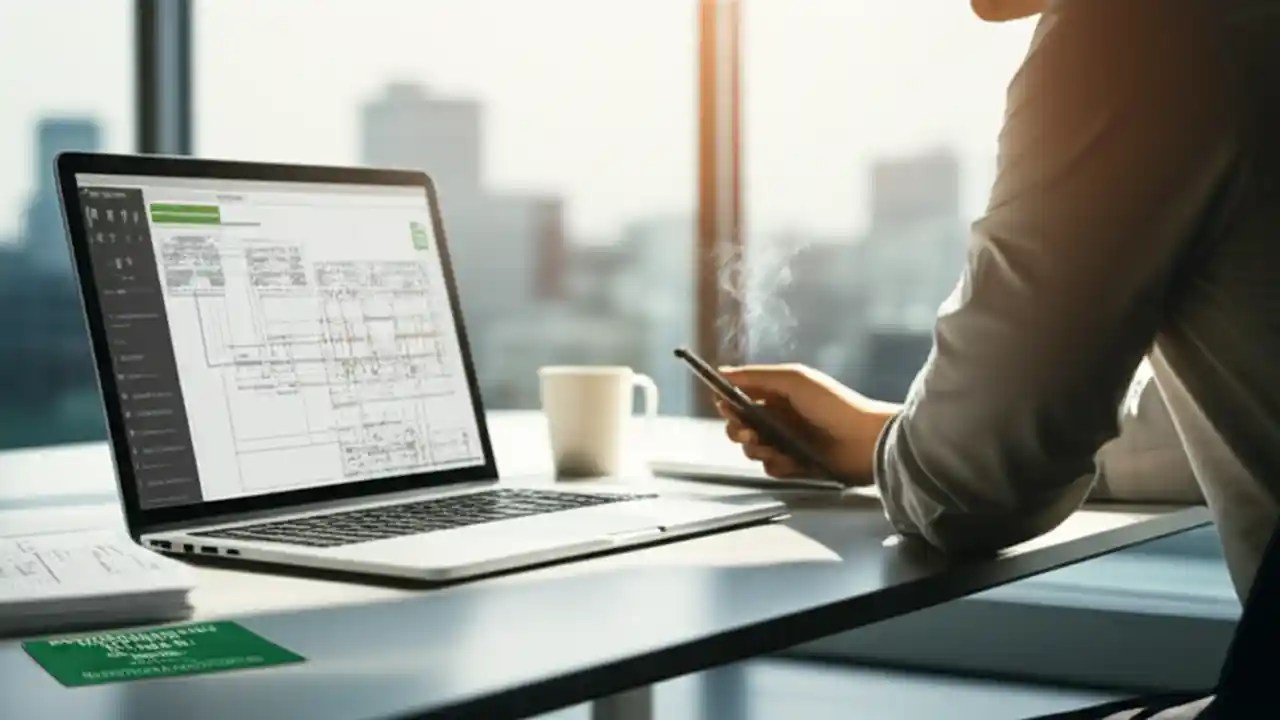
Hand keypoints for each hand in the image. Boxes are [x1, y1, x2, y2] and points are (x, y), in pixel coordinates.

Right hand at [715, 364, 899, 485]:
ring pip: (753, 450)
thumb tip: (722, 372)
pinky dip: (776, 465)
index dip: (728, 403)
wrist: (866, 440)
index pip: (742, 397)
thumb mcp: (794, 380)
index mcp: (778, 394)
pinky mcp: (796, 465)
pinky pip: (771, 468)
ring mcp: (787, 442)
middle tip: (749, 433)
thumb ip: (756, 376)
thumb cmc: (833, 404)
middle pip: (741, 426)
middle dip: (738, 430)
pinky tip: (790, 460)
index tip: (725, 406)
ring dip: (756, 449)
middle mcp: (780, 417)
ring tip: (772, 448)